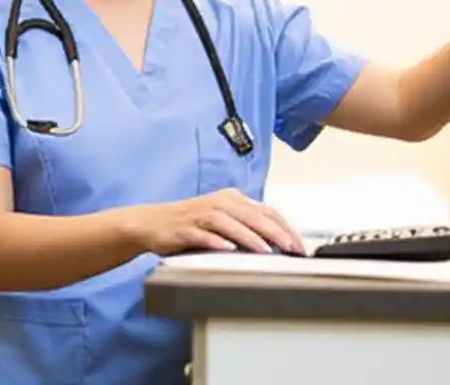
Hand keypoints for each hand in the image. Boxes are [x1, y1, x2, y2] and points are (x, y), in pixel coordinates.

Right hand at [129, 188, 303, 255]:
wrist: (150, 223)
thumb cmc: (189, 224)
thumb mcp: (223, 221)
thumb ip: (247, 227)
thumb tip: (278, 244)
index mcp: (231, 199)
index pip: (265, 211)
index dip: (285, 228)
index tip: (299, 246)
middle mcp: (219, 203)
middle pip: (251, 215)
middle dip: (274, 232)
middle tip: (290, 247)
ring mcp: (200, 214)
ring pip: (230, 222)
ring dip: (249, 236)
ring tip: (265, 249)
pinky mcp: (184, 228)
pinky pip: (203, 234)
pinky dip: (216, 241)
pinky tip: (228, 248)